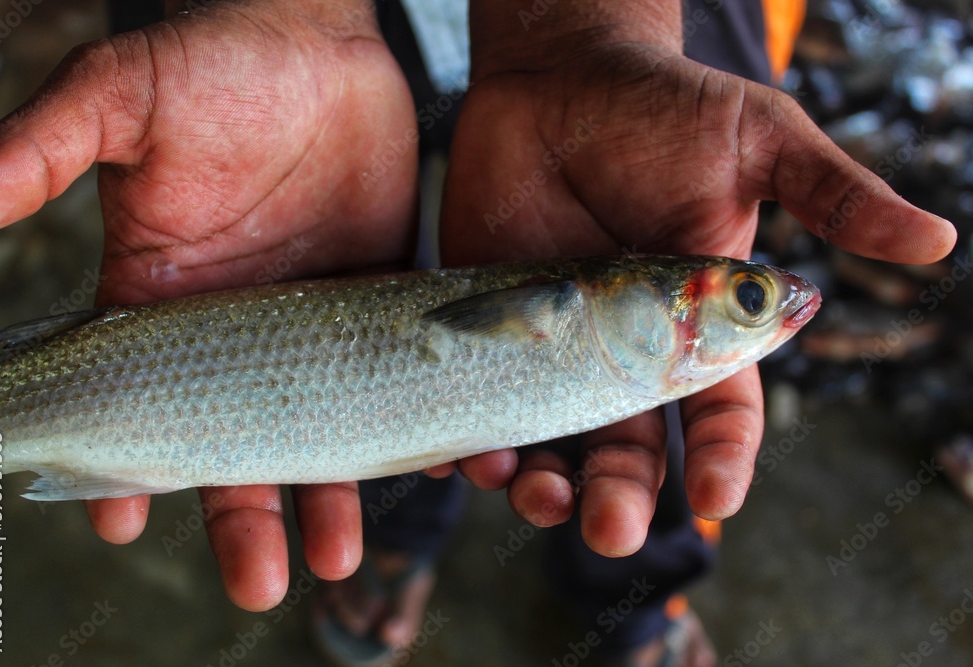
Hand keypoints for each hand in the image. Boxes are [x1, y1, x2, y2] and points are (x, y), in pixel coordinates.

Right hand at [0, 0, 417, 609]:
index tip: (119, 524)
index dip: (123, 467)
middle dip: (240, 516)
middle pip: (233, 442)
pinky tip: (417, 475)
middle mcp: (236, 329)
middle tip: (259, 583)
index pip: (134, 402)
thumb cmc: (211, 59)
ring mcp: (309, 323)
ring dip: (325, 495)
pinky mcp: (373, 301)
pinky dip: (401, 429)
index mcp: (160, 299)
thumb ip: (45, 151)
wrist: (321, 40)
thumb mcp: (118, 98)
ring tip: (336, 557)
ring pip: (316, 429)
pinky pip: (388, 379)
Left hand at [437, 37, 955, 555]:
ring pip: (552, 447)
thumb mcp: (754, 142)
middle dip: (619, 499)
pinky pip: (477, 404)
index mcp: (696, 328)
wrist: (559, 78)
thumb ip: (830, 194)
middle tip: (608, 530)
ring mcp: (553, 348)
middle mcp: (623, 353)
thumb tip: (936, 239)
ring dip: (543, 487)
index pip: (719, 413)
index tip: (716, 497)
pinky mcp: (491, 332)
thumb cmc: (663, 107)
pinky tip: (465, 460)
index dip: (723, 459)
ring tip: (536, 494)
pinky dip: (469, 445)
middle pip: (628, 452)